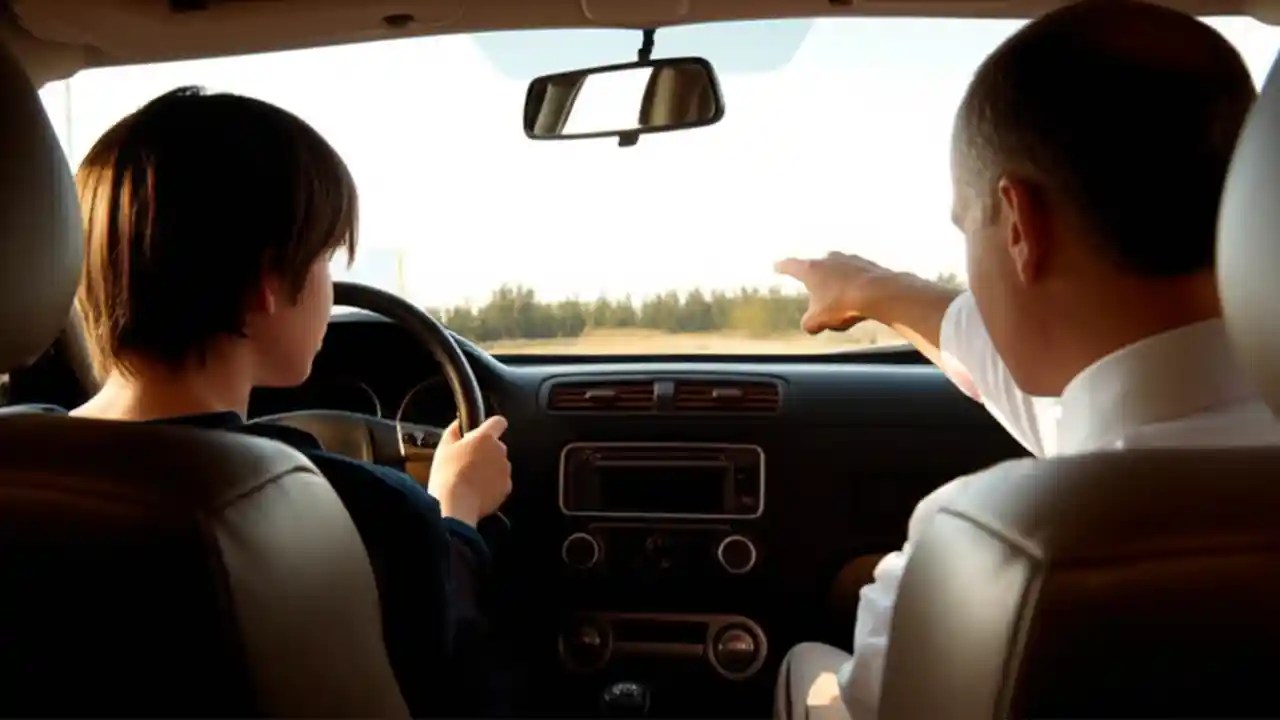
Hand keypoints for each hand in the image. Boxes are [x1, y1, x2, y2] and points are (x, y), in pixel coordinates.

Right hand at [427, 415, 511, 526]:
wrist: (456, 504)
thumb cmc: (447, 474)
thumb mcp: (444, 447)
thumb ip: (454, 430)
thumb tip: (459, 424)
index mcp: (485, 437)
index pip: (498, 422)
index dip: (491, 426)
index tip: (483, 433)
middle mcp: (500, 451)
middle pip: (497, 446)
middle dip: (486, 452)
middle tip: (468, 461)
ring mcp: (505, 470)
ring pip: (499, 465)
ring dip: (489, 469)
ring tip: (470, 479)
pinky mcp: (506, 488)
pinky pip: (500, 482)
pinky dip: (492, 485)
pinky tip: (476, 491)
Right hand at [774, 252, 896, 333]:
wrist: (879, 293)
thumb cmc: (843, 304)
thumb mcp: (818, 320)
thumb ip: (808, 323)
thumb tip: (809, 325)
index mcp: (811, 269)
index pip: (790, 266)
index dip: (782, 268)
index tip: (777, 266)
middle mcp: (829, 259)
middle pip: (816, 269)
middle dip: (815, 280)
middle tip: (815, 293)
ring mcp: (850, 259)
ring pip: (838, 272)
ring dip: (837, 286)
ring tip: (843, 305)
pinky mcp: (868, 265)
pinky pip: (857, 277)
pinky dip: (856, 288)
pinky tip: (861, 302)